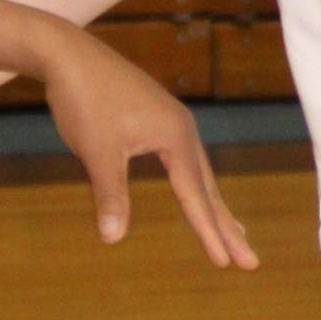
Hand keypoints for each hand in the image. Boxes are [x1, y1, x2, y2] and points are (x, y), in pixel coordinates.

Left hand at [38, 19, 258, 268]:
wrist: (70, 55)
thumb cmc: (84, 101)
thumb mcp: (97, 152)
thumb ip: (110, 195)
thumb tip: (112, 239)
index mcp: (175, 137)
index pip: (196, 195)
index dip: (209, 233)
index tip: (228, 264)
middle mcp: (183, 130)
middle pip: (210, 188)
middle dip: (228, 227)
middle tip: (250, 263)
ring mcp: (173, 123)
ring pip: (201, 174)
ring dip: (216, 206)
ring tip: (236, 232)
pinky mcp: (160, 120)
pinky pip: (187, 161)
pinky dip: (198, 184)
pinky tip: (197, 190)